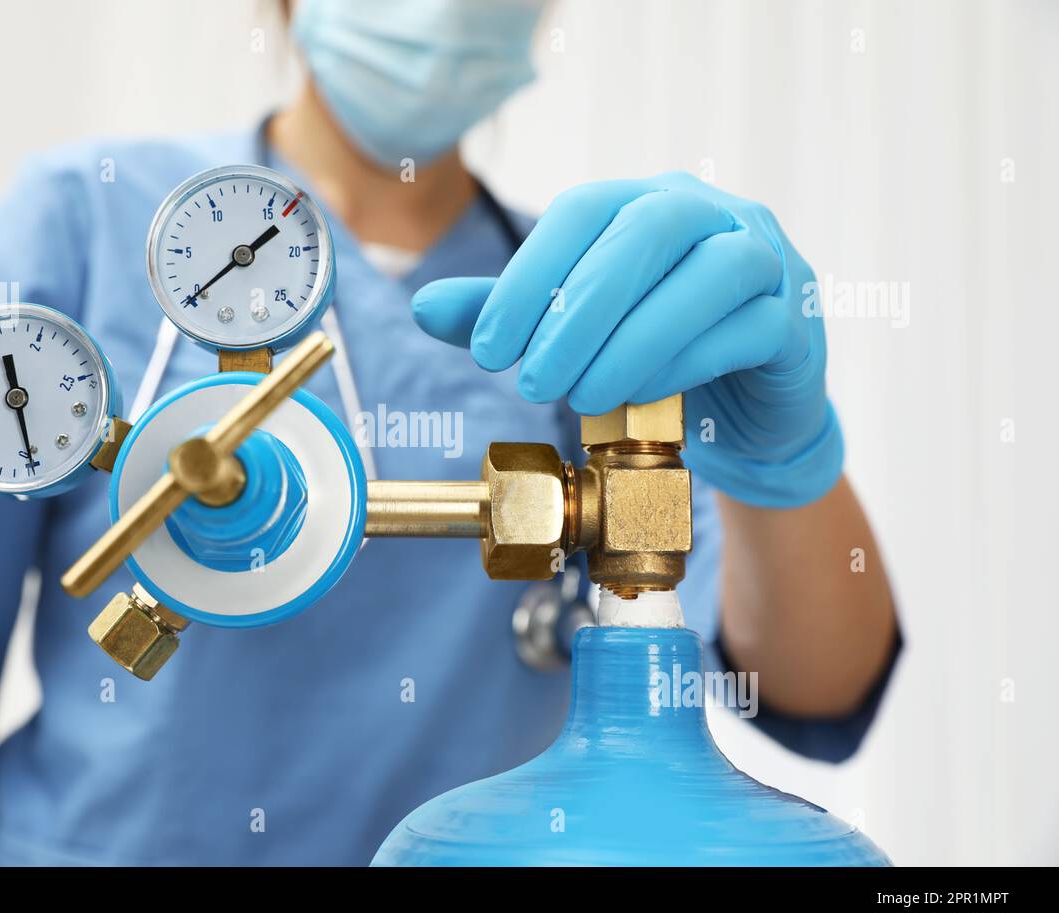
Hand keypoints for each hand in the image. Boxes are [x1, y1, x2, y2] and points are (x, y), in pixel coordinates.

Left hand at [412, 173, 842, 507]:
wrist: (747, 410)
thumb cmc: (655, 355)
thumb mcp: (575, 331)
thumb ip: (511, 312)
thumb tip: (423, 306)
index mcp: (648, 200)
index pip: (583, 210)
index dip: (528, 275)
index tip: (487, 347)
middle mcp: (710, 213)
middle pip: (644, 231)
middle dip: (576, 310)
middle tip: (531, 380)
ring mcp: (764, 260)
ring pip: (704, 276)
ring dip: (630, 341)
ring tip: (579, 396)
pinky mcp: (793, 319)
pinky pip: (743, 330)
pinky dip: (684, 363)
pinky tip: (639, 396)